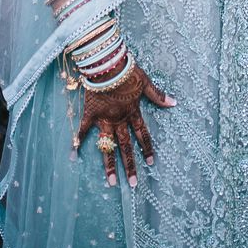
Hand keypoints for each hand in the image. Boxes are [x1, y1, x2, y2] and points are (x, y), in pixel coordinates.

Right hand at [77, 59, 175, 186]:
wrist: (107, 64)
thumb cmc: (127, 70)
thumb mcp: (145, 82)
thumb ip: (157, 95)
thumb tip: (174, 103)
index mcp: (132, 112)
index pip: (142, 134)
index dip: (147, 148)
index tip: (151, 163)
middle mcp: (119, 120)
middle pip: (126, 147)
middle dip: (130, 166)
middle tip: (134, 184)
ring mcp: (104, 119)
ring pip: (107, 146)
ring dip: (110, 165)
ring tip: (112, 182)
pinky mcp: (91, 114)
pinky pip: (83, 131)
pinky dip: (77, 141)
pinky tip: (73, 155)